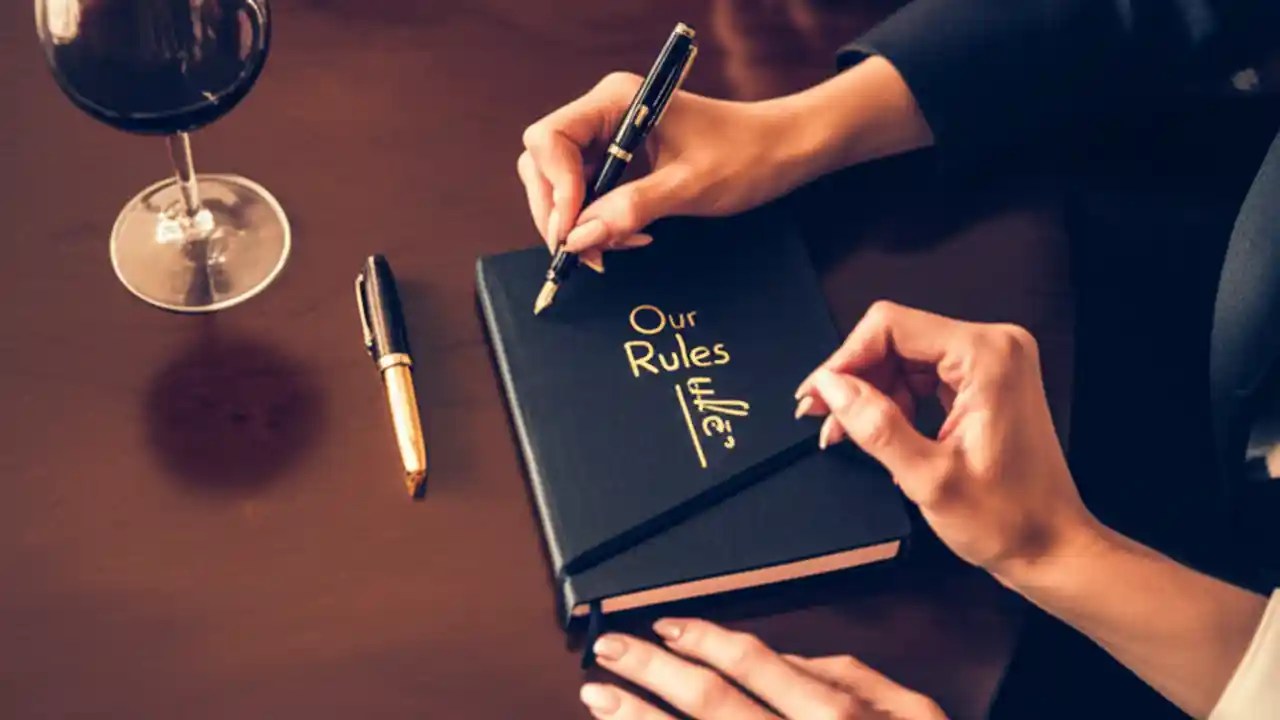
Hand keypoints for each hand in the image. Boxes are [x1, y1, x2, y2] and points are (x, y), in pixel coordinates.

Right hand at [517, 72, 825, 267]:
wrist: (782, 149)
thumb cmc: (746, 154)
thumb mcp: (689, 187)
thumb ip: (631, 209)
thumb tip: (579, 238)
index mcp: (616, 99)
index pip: (550, 139)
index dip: (553, 188)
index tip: (571, 230)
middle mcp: (605, 112)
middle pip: (545, 162)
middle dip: (559, 212)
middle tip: (584, 254)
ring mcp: (610, 134)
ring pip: (561, 182)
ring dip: (579, 222)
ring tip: (614, 249)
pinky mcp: (620, 157)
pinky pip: (588, 191)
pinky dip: (598, 221)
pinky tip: (628, 237)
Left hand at [580, 618, 946, 718]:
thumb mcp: (915, 715)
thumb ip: (852, 679)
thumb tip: (788, 654)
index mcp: (836, 719)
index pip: (752, 664)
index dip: (702, 638)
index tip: (662, 625)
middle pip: (709, 700)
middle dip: (652, 671)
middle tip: (607, 649)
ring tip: (599, 697)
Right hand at [796, 301, 1102, 581]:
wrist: (1051, 546)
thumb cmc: (1007, 519)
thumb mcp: (928, 477)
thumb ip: (875, 425)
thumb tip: (828, 387)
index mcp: (987, 357)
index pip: (891, 326)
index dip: (844, 359)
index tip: (815, 397)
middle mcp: (994, 346)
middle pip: (896, 338)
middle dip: (854, 378)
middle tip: (822, 420)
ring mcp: (992, 362)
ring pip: (904, 357)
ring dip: (870, 393)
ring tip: (845, 433)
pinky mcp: (986, 380)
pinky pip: (924, 374)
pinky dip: (894, 400)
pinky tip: (876, 431)